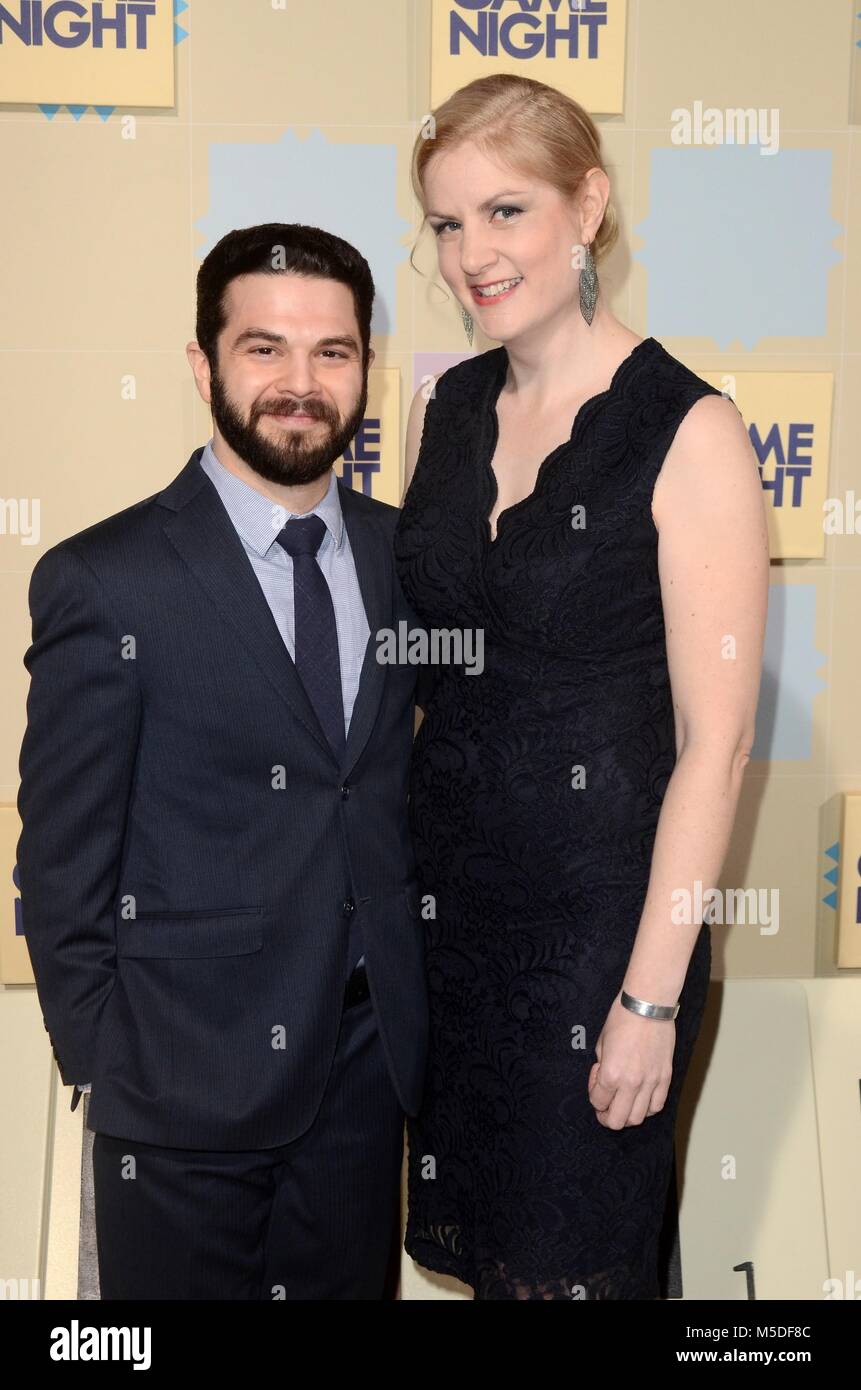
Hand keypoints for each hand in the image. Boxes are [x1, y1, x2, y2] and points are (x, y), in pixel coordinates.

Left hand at [588, 991, 674, 1128]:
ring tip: (623, 1101)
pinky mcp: (665, 1077)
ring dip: (627, 1114)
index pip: (598, 1102)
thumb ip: (603, 1067)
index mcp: (611, 1074)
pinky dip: (647, 1107)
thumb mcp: (601, 1043)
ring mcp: (651, 1082)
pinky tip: (641, 1097)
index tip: (596, 1078)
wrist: (648, 1005)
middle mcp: (632, 1083)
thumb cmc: (621, 1019)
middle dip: (607, 1116)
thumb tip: (605, 1081)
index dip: (593, 1094)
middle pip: (618, 1120)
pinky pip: (658, 1105)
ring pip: (639, 1118)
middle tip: (605, 1105)